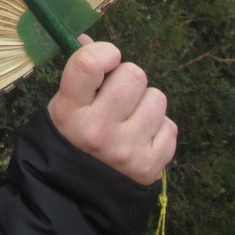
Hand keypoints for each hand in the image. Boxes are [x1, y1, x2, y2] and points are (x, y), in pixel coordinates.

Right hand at [47, 37, 175, 185]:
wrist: (75, 194)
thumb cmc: (71, 137)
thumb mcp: (64, 104)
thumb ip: (81, 72)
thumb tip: (90, 40)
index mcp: (70, 111)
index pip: (89, 63)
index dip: (104, 52)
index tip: (107, 60)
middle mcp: (98, 132)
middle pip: (134, 74)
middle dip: (128, 79)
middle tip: (117, 96)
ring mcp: (127, 152)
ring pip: (158, 98)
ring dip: (146, 103)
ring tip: (129, 119)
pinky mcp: (150, 168)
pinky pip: (170, 126)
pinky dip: (158, 129)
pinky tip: (140, 138)